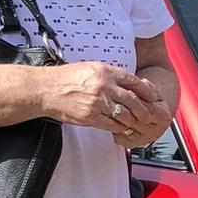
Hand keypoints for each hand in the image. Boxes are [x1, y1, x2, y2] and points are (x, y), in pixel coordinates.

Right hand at [38, 61, 165, 136]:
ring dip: (133, 120)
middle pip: (133, 99)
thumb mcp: (89, 68)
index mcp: (105, 71)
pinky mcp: (91, 117)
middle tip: (149, 114)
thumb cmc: (65, 78)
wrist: (45, 90)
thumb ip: (108, 75)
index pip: (133, 81)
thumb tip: (125, 82)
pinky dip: (120, 128)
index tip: (152, 97)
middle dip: (144, 109)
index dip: (146, 90)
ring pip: (125, 114)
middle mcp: (104, 86)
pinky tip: (123, 129)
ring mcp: (98, 102)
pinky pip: (112, 125)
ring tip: (137, 124)